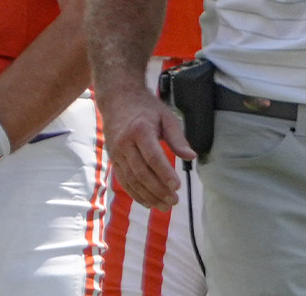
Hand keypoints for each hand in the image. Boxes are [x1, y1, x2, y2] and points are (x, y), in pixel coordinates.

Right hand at [99, 90, 193, 210]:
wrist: (118, 100)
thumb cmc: (146, 108)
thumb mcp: (166, 117)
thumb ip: (177, 138)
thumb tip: (191, 157)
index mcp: (140, 130)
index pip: (152, 156)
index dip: (164, 173)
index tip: (177, 186)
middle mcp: (125, 143)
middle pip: (141, 172)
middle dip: (158, 189)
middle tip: (174, 200)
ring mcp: (116, 153)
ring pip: (132, 180)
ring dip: (148, 196)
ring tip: (165, 206)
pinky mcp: (113, 160)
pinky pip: (124, 181)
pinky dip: (136, 194)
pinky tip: (149, 203)